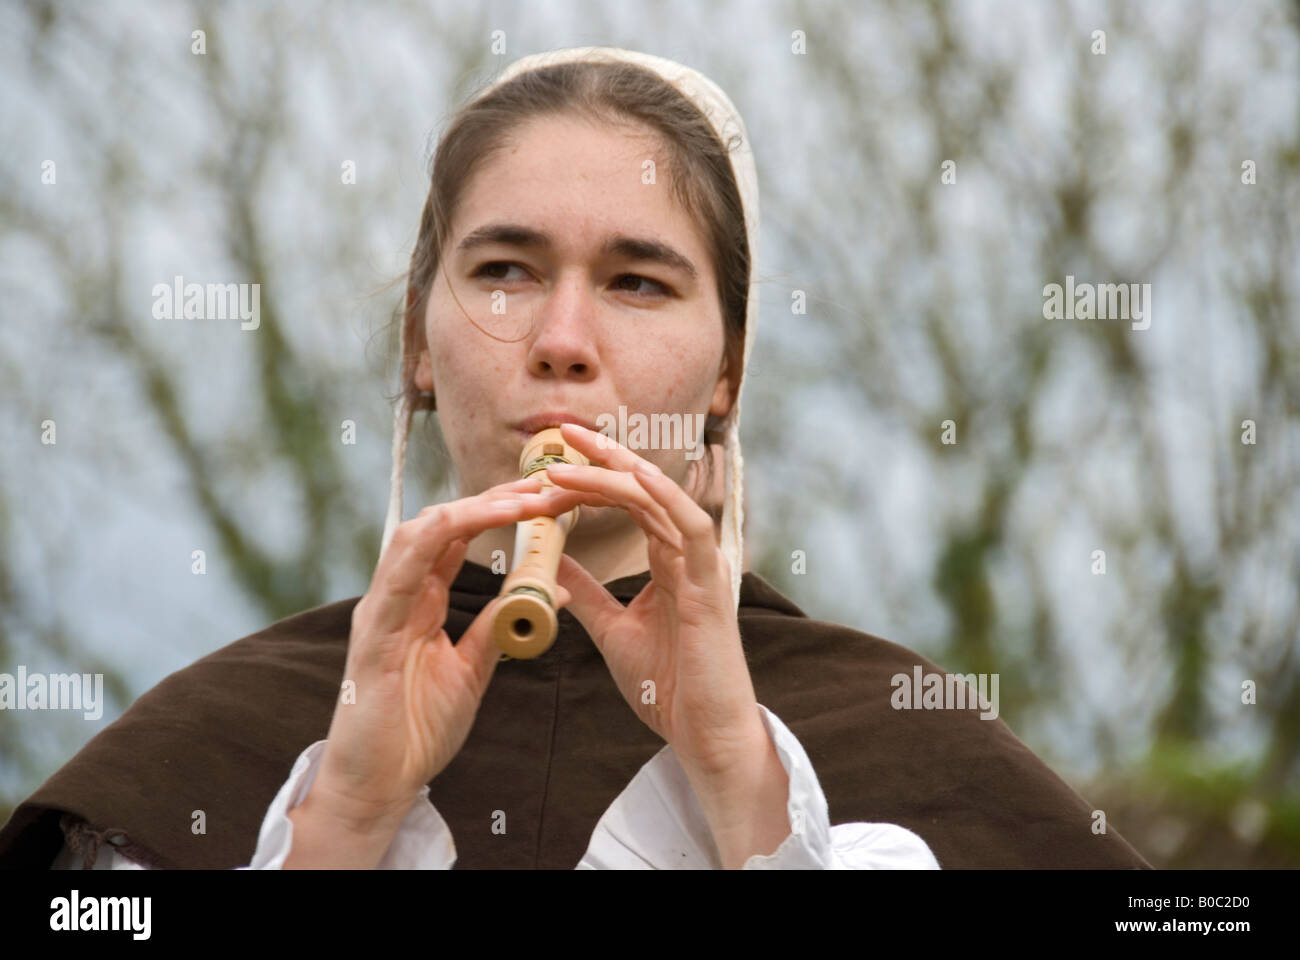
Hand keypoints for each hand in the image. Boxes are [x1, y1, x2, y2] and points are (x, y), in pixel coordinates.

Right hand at [310, 476, 584, 829]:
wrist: (377, 784)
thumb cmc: (416, 729)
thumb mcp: (473, 669)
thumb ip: (502, 625)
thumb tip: (551, 589)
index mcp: (420, 600)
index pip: (458, 536)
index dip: (499, 508)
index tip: (545, 495)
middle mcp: (397, 594)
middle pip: (441, 523)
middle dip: (491, 497)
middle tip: (543, 484)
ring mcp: (380, 609)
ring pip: (419, 535)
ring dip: (470, 509)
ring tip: (520, 499)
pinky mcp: (372, 632)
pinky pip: (400, 573)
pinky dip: (434, 541)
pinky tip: (466, 523)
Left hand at [543, 423, 766, 779]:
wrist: (702, 732)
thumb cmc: (668, 686)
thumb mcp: (612, 629)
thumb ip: (587, 592)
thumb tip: (552, 561)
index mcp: (667, 560)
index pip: (629, 501)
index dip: (593, 476)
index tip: (552, 463)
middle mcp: (687, 554)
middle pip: (643, 488)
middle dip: (604, 456)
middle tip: (562, 433)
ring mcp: (702, 565)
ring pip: (659, 500)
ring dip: (614, 475)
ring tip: (570, 458)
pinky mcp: (711, 584)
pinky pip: (692, 528)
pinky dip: (665, 498)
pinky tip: (633, 477)